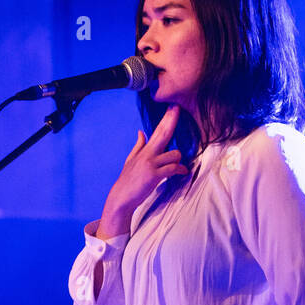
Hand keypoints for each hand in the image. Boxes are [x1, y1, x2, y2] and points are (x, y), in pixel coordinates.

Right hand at [95, 105, 188, 238]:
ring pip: (174, 154)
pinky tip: (183, 172)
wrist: (121, 197)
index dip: (166, 119)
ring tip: (178, 166)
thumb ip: (138, 145)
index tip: (173, 107)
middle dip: (171, 120)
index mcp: (144, 150)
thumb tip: (141, 132)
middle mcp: (147, 154)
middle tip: (178, 108)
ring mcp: (150, 164)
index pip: (157, 131)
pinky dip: (180, 170)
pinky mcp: (154, 175)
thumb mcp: (131, 160)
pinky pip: (173, 168)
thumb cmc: (128, 180)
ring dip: (178, 159)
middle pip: (163, 134)